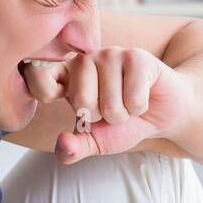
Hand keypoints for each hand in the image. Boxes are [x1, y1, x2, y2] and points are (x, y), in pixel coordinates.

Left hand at [21, 48, 192, 161]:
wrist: (162, 114)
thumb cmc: (124, 124)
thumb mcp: (95, 141)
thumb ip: (74, 147)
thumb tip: (63, 146)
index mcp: (67, 77)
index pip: (40, 78)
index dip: (44, 89)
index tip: (55, 98)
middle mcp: (85, 60)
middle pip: (82, 100)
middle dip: (103, 117)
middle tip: (112, 109)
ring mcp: (110, 54)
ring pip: (111, 102)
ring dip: (124, 114)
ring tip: (128, 104)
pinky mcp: (136, 56)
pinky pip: (133, 97)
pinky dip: (140, 107)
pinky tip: (143, 96)